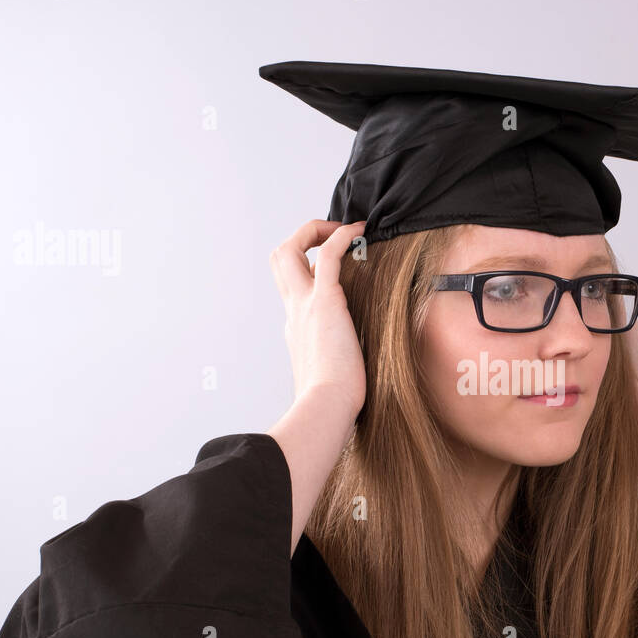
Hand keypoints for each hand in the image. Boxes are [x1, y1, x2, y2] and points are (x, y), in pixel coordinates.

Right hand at [269, 219, 367, 417]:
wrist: (327, 408)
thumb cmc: (333, 401)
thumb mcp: (327, 375)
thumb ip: (333, 364)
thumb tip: (352, 374)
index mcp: (295, 327)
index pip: (292, 286)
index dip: (307, 267)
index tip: (331, 265)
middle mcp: (294, 311)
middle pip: (279, 260)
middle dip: (300, 239)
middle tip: (329, 237)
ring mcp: (305, 305)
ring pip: (291, 250)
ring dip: (315, 230)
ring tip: (345, 229)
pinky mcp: (326, 302)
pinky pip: (328, 255)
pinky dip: (340, 236)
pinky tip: (359, 231)